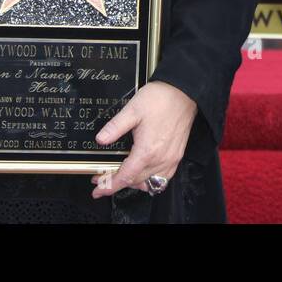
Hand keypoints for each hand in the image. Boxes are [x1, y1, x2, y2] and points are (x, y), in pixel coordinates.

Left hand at [90, 81, 196, 198]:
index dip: (109, 186)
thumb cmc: (160, 99)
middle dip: (116, 183)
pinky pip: (164, 178)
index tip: (97, 190)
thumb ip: (115, 127)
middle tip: (102, 179)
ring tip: (122, 176)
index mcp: (147, 151)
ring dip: (134, 183)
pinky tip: (143, 173)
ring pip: (150, 183)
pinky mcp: (177, 156)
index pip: (125, 177)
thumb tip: (100, 139)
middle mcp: (160, 159)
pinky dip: (151, 180)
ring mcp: (171, 159)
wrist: (183, 92)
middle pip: (136, 182)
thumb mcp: (132, 110)